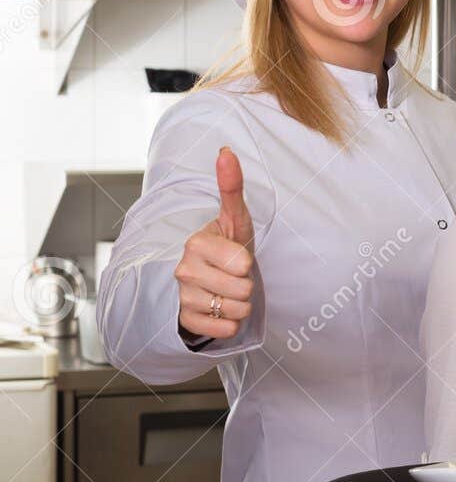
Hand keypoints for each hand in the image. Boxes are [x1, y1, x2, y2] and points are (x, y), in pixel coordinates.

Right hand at [174, 147, 256, 340]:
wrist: (208, 279)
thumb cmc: (226, 247)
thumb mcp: (233, 219)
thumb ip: (231, 187)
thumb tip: (226, 152)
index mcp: (195, 243)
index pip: (243, 264)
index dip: (248, 263)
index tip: (235, 256)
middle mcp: (183, 270)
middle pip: (242, 289)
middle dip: (246, 284)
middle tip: (234, 275)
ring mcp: (182, 298)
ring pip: (236, 310)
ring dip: (240, 303)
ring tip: (228, 291)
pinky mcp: (185, 322)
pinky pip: (226, 330)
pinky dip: (231, 324)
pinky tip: (220, 310)